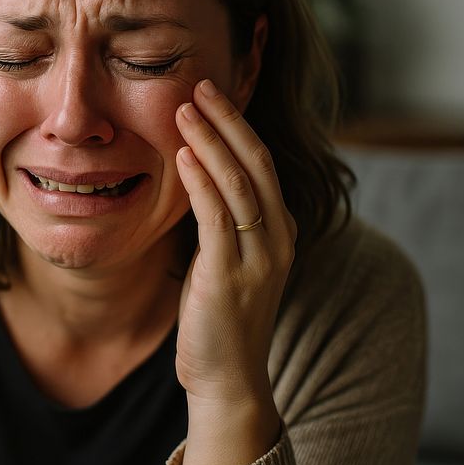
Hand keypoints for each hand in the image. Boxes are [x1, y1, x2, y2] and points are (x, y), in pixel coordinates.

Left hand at [174, 78, 297, 464]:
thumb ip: (221, 219)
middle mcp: (278, 239)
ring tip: (184, 108)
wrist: (228, 380)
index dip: (238, 126)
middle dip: (228, 120)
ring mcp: (259, 258)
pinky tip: (183, 155)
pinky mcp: (230, 277)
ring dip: (211, 141)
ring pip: (240, 184)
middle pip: (257, 163)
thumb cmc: (220, 317)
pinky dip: (201, 182)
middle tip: (200, 84)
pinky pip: (218, 218)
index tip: (211, 94)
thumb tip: (197, 173)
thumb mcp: (225, 257)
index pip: (263, 164)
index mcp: (279, 230)